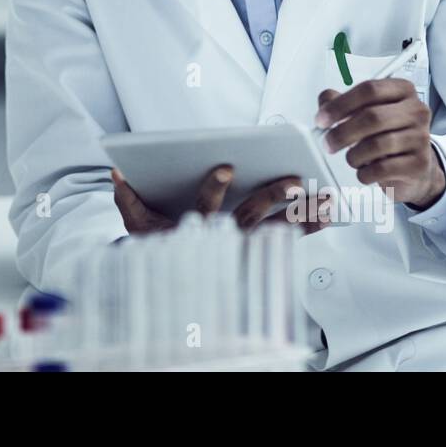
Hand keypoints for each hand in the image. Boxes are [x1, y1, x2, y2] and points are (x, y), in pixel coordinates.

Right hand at [111, 166, 331, 235]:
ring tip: (326, 198)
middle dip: (272, 197)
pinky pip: (290, 238)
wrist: (175, 279)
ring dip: (303, 214)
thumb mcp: (137, 223)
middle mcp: (223, 238)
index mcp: (194, 226)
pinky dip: (310, 226)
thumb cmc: (159, 241)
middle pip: (250, 216)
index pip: (205, 205)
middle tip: (294, 181)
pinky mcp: (262, 249)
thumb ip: (127, 197)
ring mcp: (246, 245)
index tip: (228, 167)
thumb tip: (116, 171)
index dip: (215, 188)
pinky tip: (329, 212)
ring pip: (277, 228)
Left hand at [314, 78, 443, 208]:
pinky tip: (365, 171)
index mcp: (403, 91)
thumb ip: (343, 103)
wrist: (414, 168)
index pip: (369, 90)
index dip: (340, 105)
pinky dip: (365, 172)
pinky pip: (382, 169)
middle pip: (372, 117)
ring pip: (377, 144)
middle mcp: (416, 111)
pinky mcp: (419, 164)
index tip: (322, 119)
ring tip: (352, 158)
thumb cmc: (388, 135)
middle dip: (342, 132)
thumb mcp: (365, 114)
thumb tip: (326, 98)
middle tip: (328, 143)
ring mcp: (421, 138)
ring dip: (354, 155)